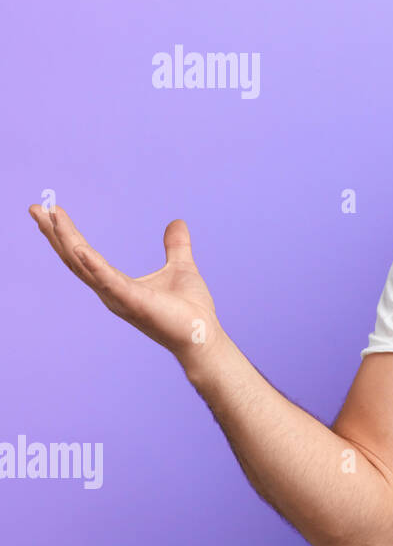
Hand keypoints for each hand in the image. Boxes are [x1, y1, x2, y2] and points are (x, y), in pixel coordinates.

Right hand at [29, 204, 226, 373]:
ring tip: (49, 218)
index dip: (65, 234)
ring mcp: (119, 298)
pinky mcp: (134, 303)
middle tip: (36, 208)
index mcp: (116, 284)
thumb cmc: (190, 310)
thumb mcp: (181, 267)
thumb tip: (177, 222)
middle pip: (74, 258)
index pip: (82, 255)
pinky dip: (94, 265)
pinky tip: (80, 248)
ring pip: (84, 266)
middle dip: (54, 233)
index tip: (51, 210)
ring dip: (65, 241)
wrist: (203, 337)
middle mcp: (110, 291)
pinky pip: (109, 282)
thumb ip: (176, 246)